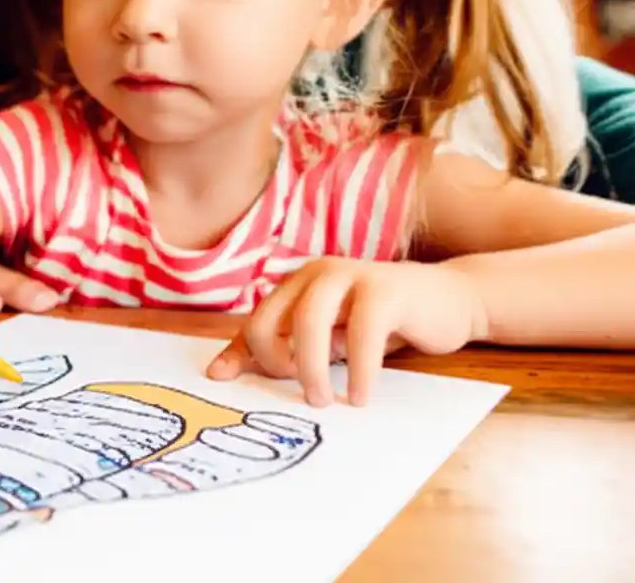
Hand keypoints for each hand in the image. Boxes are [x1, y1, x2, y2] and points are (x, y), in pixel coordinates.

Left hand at [206, 258, 485, 406]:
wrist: (451, 300)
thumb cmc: (383, 324)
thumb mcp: (331, 337)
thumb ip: (289, 349)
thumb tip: (225, 372)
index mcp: (297, 283)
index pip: (254, 321)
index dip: (239, 354)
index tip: (222, 382)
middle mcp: (316, 273)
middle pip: (268, 321)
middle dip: (276, 363)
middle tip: (304, 393)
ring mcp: (350, 275)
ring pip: (308, 323)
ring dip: (311, 369)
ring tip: (325, 400)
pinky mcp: (386, 289)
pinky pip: (361, 332)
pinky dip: (358, 370)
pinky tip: (360, 396)